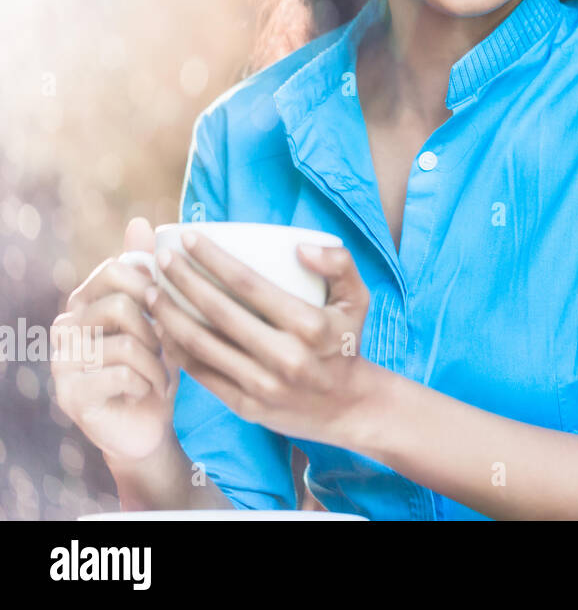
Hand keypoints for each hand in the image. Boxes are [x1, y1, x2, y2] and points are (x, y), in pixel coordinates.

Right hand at [51, 217, 177, 463]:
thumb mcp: (160, 317)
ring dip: (158, 361)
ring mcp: (62, 362)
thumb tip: (139, 221)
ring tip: (160, 374)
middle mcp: (66, 327)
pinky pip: (121, 373)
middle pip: (120, 304)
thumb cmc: (156, 366)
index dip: (150, 284)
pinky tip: (147, 391)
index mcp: (84, 302)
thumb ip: (146, 272)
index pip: (113, 269)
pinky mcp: (70, 395)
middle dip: (158, 327)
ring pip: (125, 341)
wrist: (149, 426)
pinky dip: (147, 382)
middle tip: (167, 348)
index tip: (168, 306)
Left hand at [144, 232, 372, 444]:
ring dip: (170, 316)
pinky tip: (164, 330)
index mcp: (310, 325)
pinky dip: (177, 350)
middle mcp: (285, 356)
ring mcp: (263, 385)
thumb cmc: (346, 342)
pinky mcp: (246, 406)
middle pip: (218, 311)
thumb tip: (299, 247)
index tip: (188, 238)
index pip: (249, 284)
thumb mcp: (357, 299)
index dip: (213, 258)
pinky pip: (201, 374)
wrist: (347, 406)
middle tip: (162, 262)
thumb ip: (339, 263)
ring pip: (202, 344)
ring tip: (153, 294)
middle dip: (182, 281)